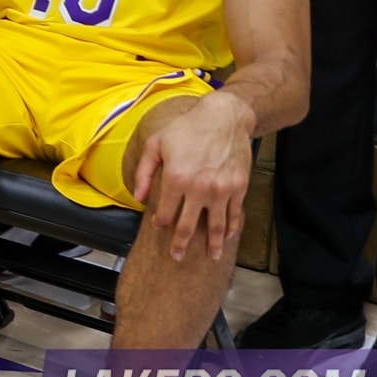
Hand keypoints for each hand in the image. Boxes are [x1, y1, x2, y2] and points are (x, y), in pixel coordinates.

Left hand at [131, 93, 253, 262]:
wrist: (224, 118)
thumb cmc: (186, 129)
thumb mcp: (156, 144)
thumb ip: (144, 172)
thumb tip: (138, 197)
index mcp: (175, 179)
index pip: (165, 212)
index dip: (161, 223)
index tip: (159, 226)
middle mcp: (198, 189)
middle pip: (188, 226)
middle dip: (181, 244)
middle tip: (176, 258)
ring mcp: (221, 190)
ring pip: (216, 226)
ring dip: (213, 245)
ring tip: (212, 257)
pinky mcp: (238, 188)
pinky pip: (235, 214)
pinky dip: (232, 227)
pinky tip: (228, 236)